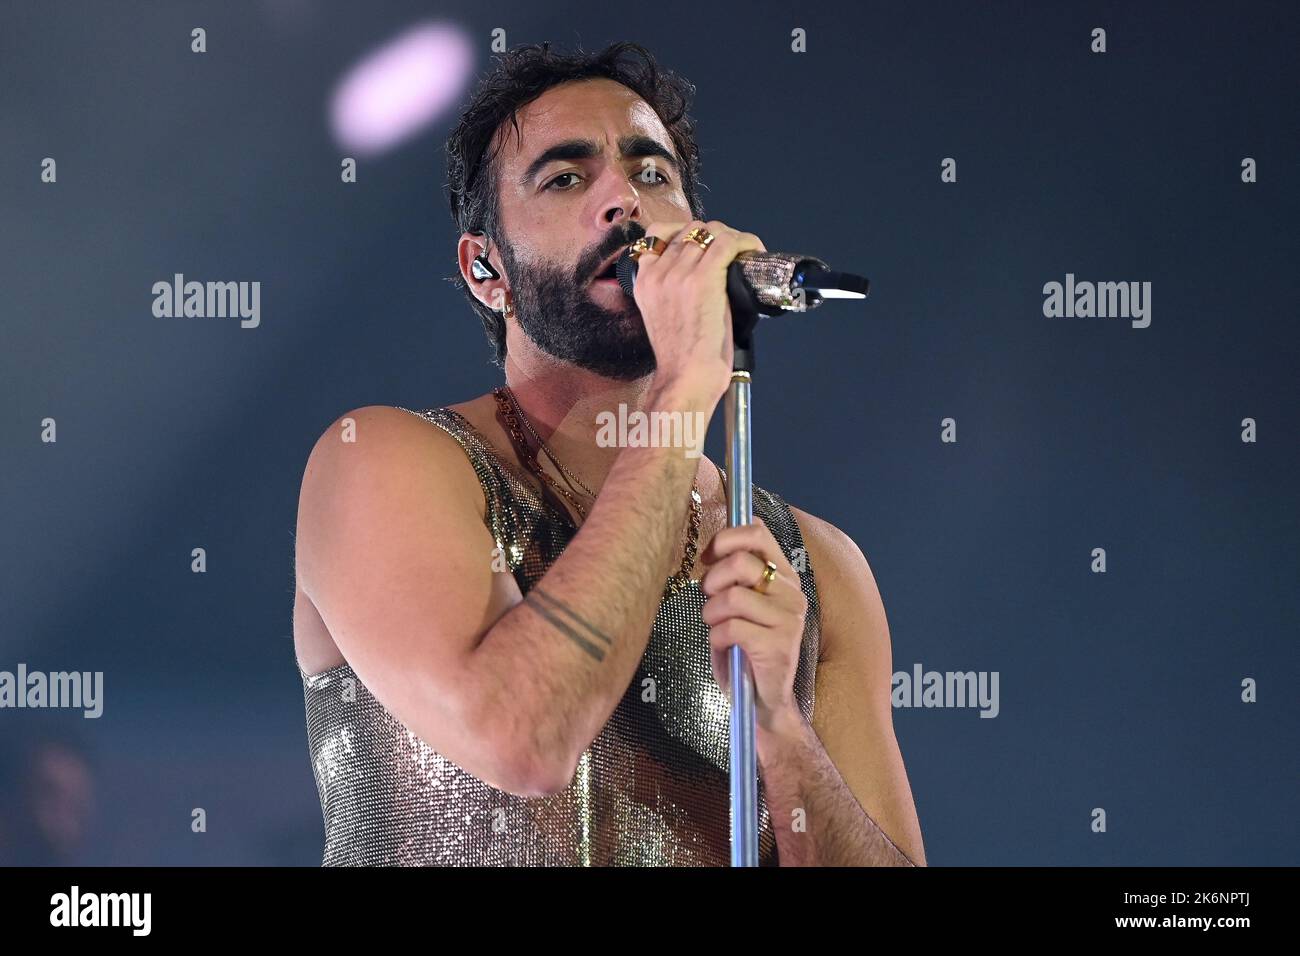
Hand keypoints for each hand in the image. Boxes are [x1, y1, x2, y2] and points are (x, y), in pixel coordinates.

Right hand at [631, 219, 765, 408]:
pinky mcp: (705, 279)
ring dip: (732, 238)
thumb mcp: (661, 317)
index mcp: (643, 281)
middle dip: (714, 236)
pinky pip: (728, 244)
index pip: (660, 234)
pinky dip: (745, 242)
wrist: (685, 379)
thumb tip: (704, 277)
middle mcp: (658, 272)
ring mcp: (680, 274)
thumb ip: (670, 292)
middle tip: (732, 252)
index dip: (686, 234)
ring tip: (744, 253)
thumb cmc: (680, 359)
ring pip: (711, 232)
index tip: (703, 246)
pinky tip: (754, 250)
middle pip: (690, 230)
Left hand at [699, 516, 807, 730]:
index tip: (708, 558)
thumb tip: (711, 547)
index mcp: (784, 575)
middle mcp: (792, 592)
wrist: (763, 700)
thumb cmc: (746, 648)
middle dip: (712, 580)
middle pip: (740, 561)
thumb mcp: (742, 604)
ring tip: (717, 627)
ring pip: (731, 596)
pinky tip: (726, 646)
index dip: (724, 538)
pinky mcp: (779, 645)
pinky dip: (717, 637)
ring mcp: (789, 619)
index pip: (757, 532)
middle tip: (710, 599)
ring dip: (711, 613)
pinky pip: (731, 628)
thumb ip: (735, 574)